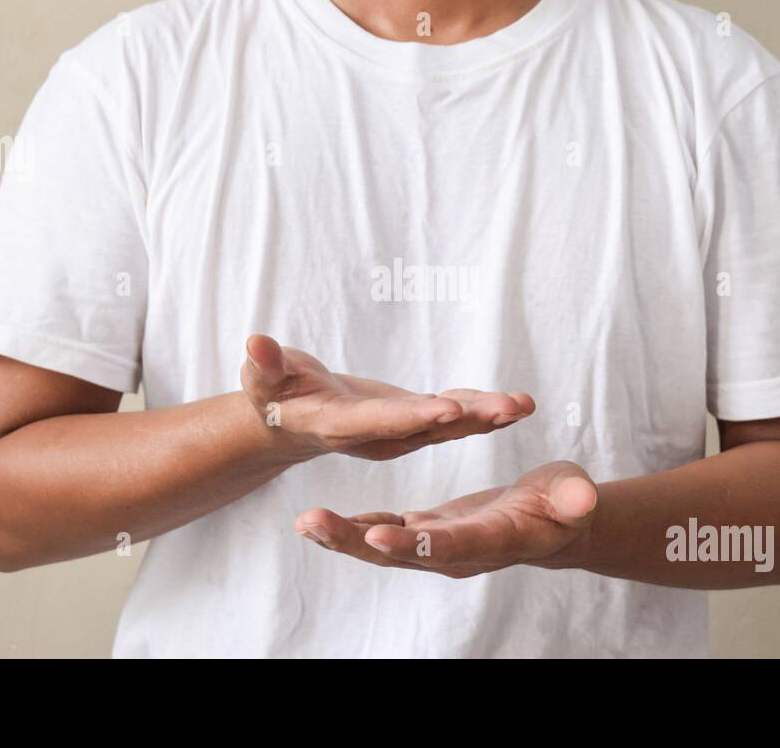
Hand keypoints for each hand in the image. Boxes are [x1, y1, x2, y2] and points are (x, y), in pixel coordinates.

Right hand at [241, 334, 534, 460]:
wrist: (288, 421)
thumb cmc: (270, 394)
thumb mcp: (262, 380)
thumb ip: (264, 365)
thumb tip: (255, 343)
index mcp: (340, 426)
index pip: (382, 421)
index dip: (415, 415)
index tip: (448, 408)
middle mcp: (376, 437)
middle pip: (427, 429)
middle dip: (469, 418)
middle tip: (510, 408)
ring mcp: (397, 434)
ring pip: (446, 426)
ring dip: (486, 415)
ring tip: (524, 404)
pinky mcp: (410, 423)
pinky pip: (449, 416)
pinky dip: (479, 408)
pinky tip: (511, 403)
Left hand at [294, 460, 597, 576]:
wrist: (553, 522)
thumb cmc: (567, 502)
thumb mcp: (574, 493)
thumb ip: (572, 499)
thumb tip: (582, 498)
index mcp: (492, 540)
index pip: (449, 545)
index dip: (414, 542)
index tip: (377, 534)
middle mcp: (457, 552)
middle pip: (401, 553)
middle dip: (355, 541)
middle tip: (313, 522)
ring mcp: (438, 546)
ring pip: (384, 546)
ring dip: (343, 535)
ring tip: (304, 521)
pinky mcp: (427, 533)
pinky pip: (384, 534)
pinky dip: (354, 526)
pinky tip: (321, 518)